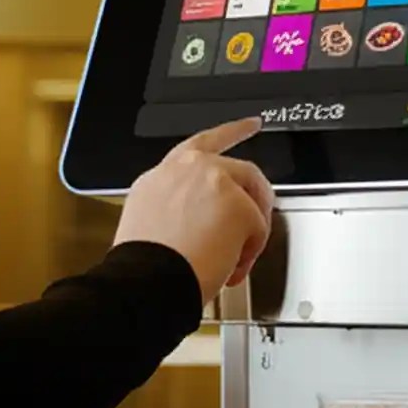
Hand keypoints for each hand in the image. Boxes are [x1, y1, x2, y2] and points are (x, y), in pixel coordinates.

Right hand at [114, 117, 273, 301]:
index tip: (250, 124)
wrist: (146, 283)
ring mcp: (214, 181)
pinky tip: (231, 266)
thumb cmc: (146, 267)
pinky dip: (250, 251)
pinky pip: (259, 227)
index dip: (231, 131)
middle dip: (256, 197)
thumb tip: (208, 222)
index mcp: (162, 175)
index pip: (201, 144)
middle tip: (261, 219)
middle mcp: (188, 169)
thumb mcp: (151, 222)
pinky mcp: (237, 204)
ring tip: (234, 258)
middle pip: (241, 169)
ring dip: (250, 231)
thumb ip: (180, 207)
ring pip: (252, 199)